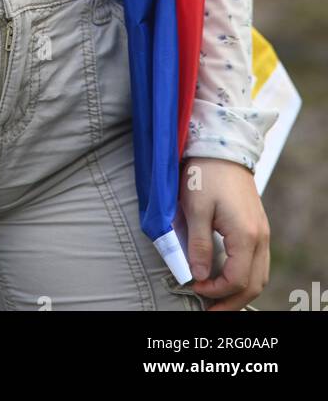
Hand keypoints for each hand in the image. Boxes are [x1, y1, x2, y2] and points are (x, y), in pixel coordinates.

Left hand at [179, 157, 270, 310]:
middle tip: (209, 309)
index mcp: (246, 235)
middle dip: (231, 301)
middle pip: (253, 284)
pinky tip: (226, 276)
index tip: (195, 288)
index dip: (215, 291)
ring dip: (239, 291)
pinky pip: (257, 262)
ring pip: (259, 275)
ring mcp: (262, 232)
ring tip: (217, 298)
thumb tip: (198, 275)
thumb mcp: (196, 208)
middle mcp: (260, 237)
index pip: (236, 280)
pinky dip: (244, 276)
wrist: (222, 146)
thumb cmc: (206, 173)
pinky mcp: (257, 227)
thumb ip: (199, 245)